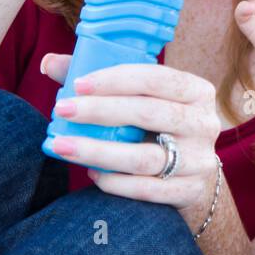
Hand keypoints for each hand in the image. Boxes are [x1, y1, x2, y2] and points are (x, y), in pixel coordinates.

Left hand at [40, 53, 221, 211]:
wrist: (193, 173)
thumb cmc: (158, 125)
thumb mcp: (142, 98)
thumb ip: (100, 81)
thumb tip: (49, 63)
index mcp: (197, 91)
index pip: (157, 78)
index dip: (115, 79)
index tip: (78, 84)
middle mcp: (204, 123)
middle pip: (149, 113)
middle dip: (100, 111)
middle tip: (62, 110)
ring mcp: (199, 160)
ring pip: (144, 157)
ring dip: (98, 151)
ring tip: (62, 145)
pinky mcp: (189, 191)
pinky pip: (146, 189)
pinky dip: (114, 182)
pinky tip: (91, 173)